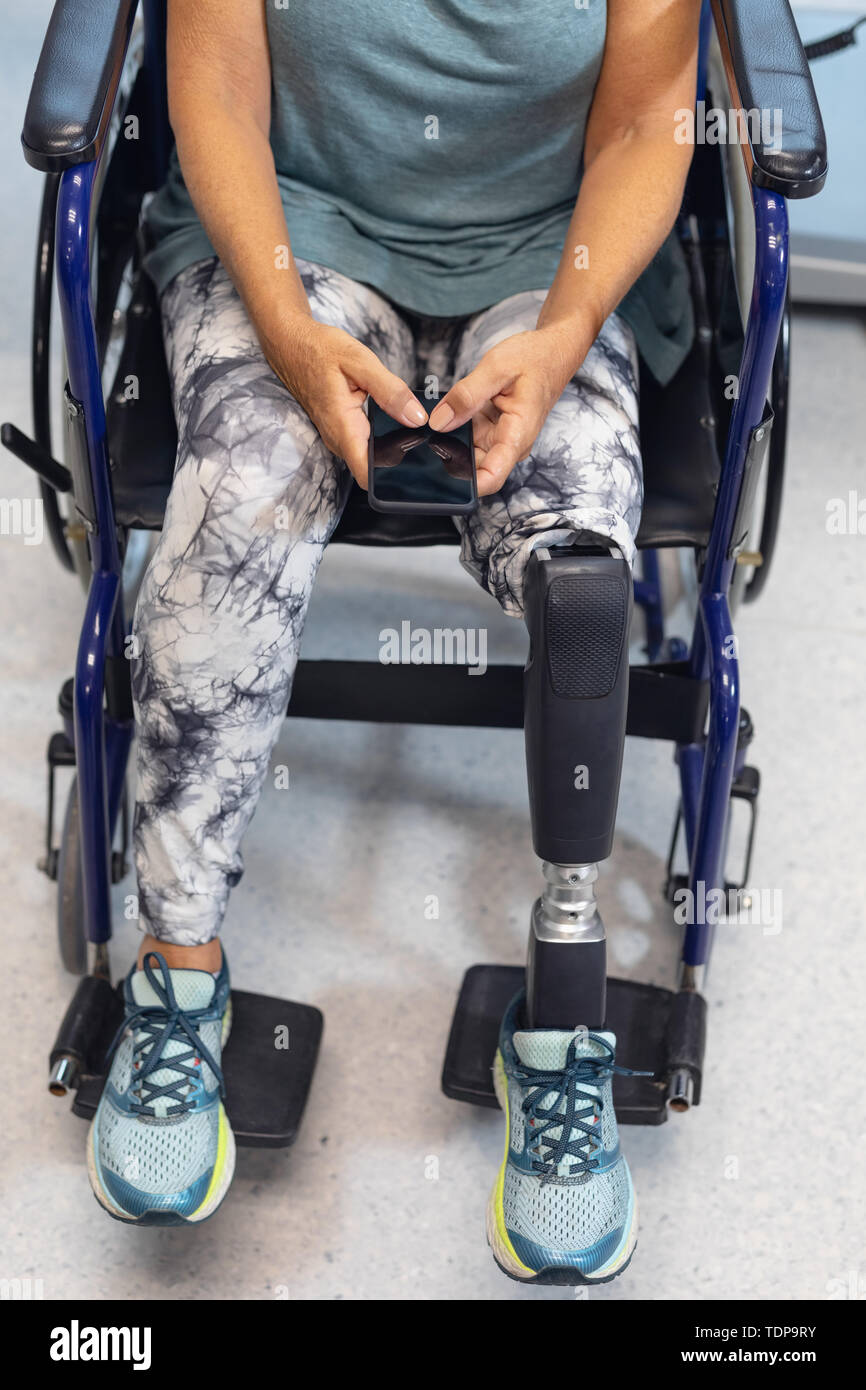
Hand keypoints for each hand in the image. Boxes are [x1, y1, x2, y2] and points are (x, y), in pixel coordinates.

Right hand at [262, 317, 426, 486]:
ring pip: (368, 455)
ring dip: (389, 443)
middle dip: (397, 455)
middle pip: (372, 466)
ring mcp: (336, 436)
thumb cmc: (320, 350)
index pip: (365, 474)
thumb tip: (417, 418)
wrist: (291, 343)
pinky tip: (391, 414)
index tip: (412, 459)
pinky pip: (362, 442)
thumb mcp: (360, 362)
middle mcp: (337, 438)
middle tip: (417, 432)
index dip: (391, 472)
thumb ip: (391, 392)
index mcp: (343, 426)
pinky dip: (379, 433)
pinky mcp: (338, 429)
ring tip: (406, 420)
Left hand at [428, 323, 591, 495]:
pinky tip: (451, 410)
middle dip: (450, 455)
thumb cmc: (535, 358)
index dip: (465, 483)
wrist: (552, 352)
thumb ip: (466, 395)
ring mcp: (500, 438)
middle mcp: (510, 443)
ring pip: (468, 451)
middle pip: (474, 467)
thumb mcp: (497, 368)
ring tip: (442, 414)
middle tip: (431, 432)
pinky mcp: (492, 430)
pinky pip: (469, 436)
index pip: (492, 478)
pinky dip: (457, 425)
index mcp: (517, 433)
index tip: (440, 474)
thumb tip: (439, 422)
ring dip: (452, 438)